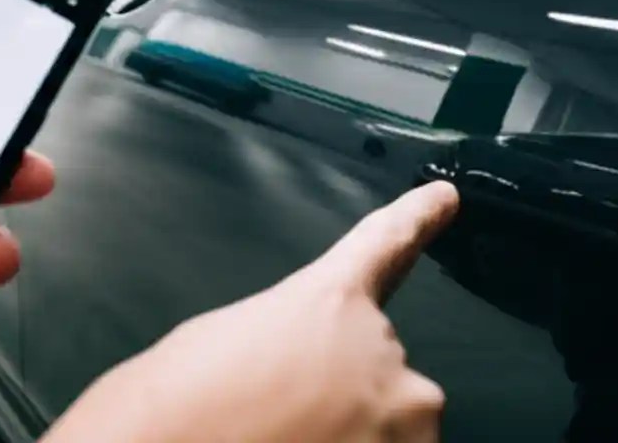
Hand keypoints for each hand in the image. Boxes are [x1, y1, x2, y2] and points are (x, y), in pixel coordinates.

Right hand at [44, 180, 459, 442]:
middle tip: (281, 420)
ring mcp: (399, 418)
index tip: (447, 198)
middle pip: (379, 370)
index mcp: (328, 301)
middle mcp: (380, 351)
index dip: (419, 219)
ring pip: (391, 429)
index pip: (386, 245)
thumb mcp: (222, 342)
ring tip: (280, 440)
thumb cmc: (170, 409)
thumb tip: (302, 372)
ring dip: (351, 437)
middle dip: (343, 395)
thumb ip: (289, 340)